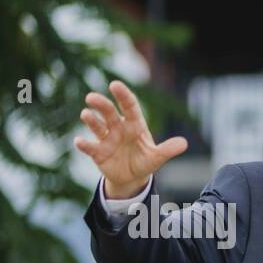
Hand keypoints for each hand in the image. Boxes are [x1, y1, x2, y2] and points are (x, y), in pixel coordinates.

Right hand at [74, 80, 187, 198]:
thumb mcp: (157, 157)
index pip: (129, 107)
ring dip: (91, 120)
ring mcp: (106, 139)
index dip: (123, 96)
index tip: (115, 85)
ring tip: (86, 114)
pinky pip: (89, 147)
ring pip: (97, 126)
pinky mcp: (97, 152)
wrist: (132, 177)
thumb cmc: (144, 161)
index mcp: (134, 125)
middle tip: (91, 97)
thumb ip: (168, 150)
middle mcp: (118, 128)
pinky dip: (83, 144)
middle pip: (109, 113)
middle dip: (101, 105)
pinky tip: (79, 141)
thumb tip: (184, 143)